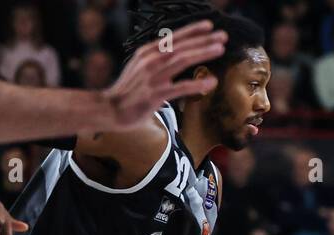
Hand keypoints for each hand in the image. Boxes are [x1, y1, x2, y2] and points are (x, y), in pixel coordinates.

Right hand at [101, 22, 227, 129]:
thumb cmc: (130, 90)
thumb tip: (177, 56)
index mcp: (147, 52)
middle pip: (181, 46)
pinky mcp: (156, 94)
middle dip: (203, 39)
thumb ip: (158, 61)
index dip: (191, 31)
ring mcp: (153, 76)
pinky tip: (212, 82)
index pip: (173, 38)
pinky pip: (180, 87)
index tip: (209, 26)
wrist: (111, 109)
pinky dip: (197, 84)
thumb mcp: (141, 68)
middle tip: (222, 35)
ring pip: (181, 60)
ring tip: (220, 48)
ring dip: (202, 53)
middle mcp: (150, 60)